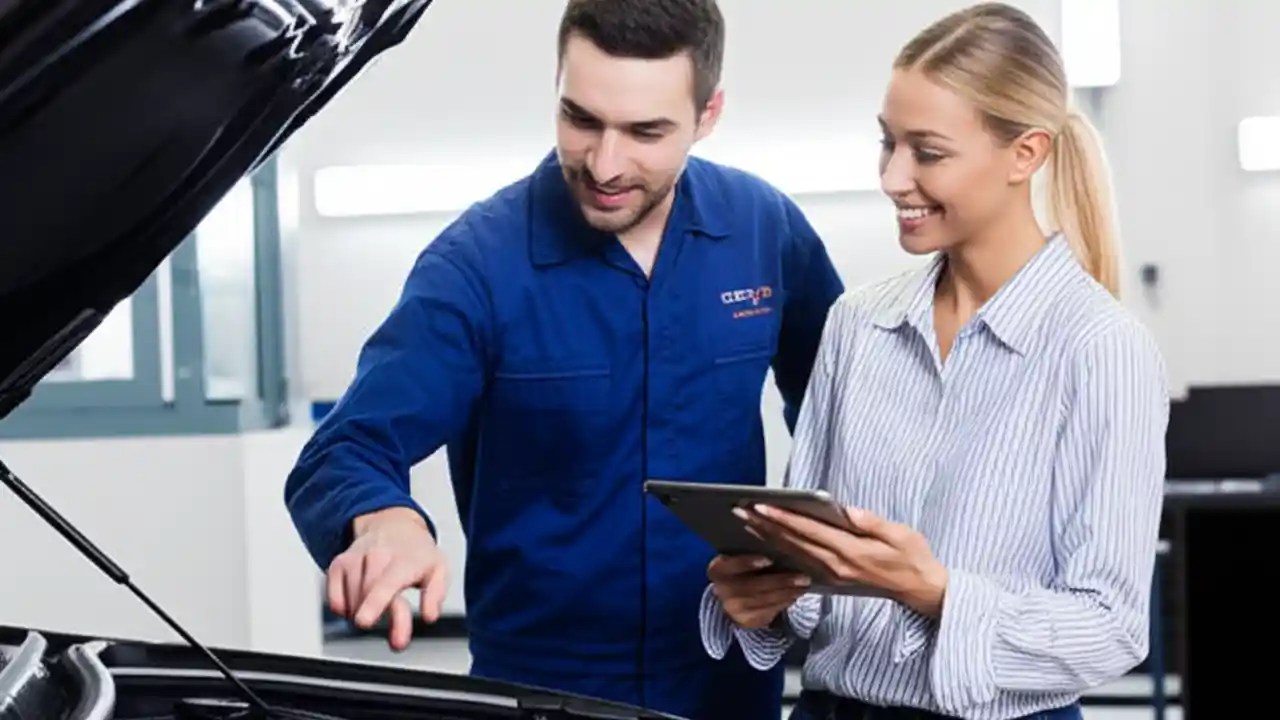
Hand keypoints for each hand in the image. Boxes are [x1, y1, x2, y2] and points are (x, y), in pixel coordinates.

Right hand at [327, 506, 448, 651]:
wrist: (393, 526)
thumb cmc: (415, 553)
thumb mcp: (438, 569)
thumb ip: (436, 594)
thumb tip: (430, 615)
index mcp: (403, 560)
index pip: (385, 584)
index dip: (375, 604)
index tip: (366, 624)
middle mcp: (376, 556)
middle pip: (365, 595)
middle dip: (374, 618)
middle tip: (397, 640)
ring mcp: (354, 558)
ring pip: (350, 601)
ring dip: (362, 614)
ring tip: (379, 608)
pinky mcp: (338, 564)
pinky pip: (334, 599)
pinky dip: (344, 609)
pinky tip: (359, 603)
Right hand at [707, 554, 810, 629]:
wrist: (732, 597)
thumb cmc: (742, 570)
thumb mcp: (739, 559)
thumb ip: (751, 551)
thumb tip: (779, 542)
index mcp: (718, 569)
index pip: (730, 565)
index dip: (747, 563)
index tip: (768, 559)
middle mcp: (721, 590)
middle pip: (752, 586)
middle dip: (780, 581)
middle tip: (803, 576)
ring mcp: (732, 609)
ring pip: (763, 600)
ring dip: (787, 592)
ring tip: (804, 584)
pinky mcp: (745, 621)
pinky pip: (768, 612)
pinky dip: (784, 602)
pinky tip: (796, 594)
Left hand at [738, 504, 947, 617]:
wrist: (919, 589)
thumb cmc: (912, 557)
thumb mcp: (900, 534)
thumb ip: (871, 523)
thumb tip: (846, 511)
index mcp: (851, 552)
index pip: (810, 531)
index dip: (784, 518)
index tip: (761, 506)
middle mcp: (836, 566)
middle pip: (794, 543)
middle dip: (765, 526)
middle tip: (740, 511)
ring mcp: (832, 575)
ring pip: (793, 554)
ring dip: (768, 538)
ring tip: (746, 523)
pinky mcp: (831, 579)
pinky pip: (800, 564)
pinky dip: (781, 551)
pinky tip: (766, 542)